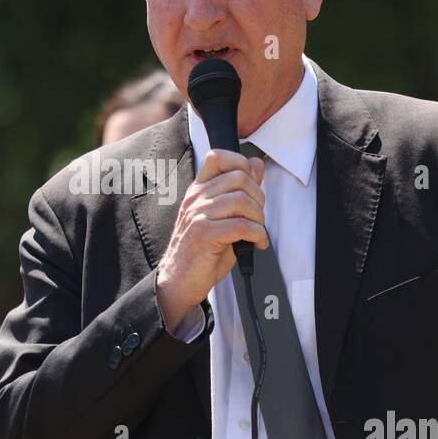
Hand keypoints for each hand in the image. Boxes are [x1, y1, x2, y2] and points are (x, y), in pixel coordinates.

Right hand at [156, 148, 267, 328]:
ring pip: (242, 201)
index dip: (242, 164)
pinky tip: (256, 243)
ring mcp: (198, 216)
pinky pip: (241, 226)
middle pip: (239, 178)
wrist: (178, 282)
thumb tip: (257, 164)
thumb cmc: (200, 252)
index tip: (252, 186)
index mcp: (198, 191)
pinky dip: (258, 235)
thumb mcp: (221, 217)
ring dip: (259, 218)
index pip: (218, 157)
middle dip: (258, 197)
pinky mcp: (203, 235)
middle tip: (258, 216)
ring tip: (257, 232)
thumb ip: (238, 191)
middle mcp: (196, 199)